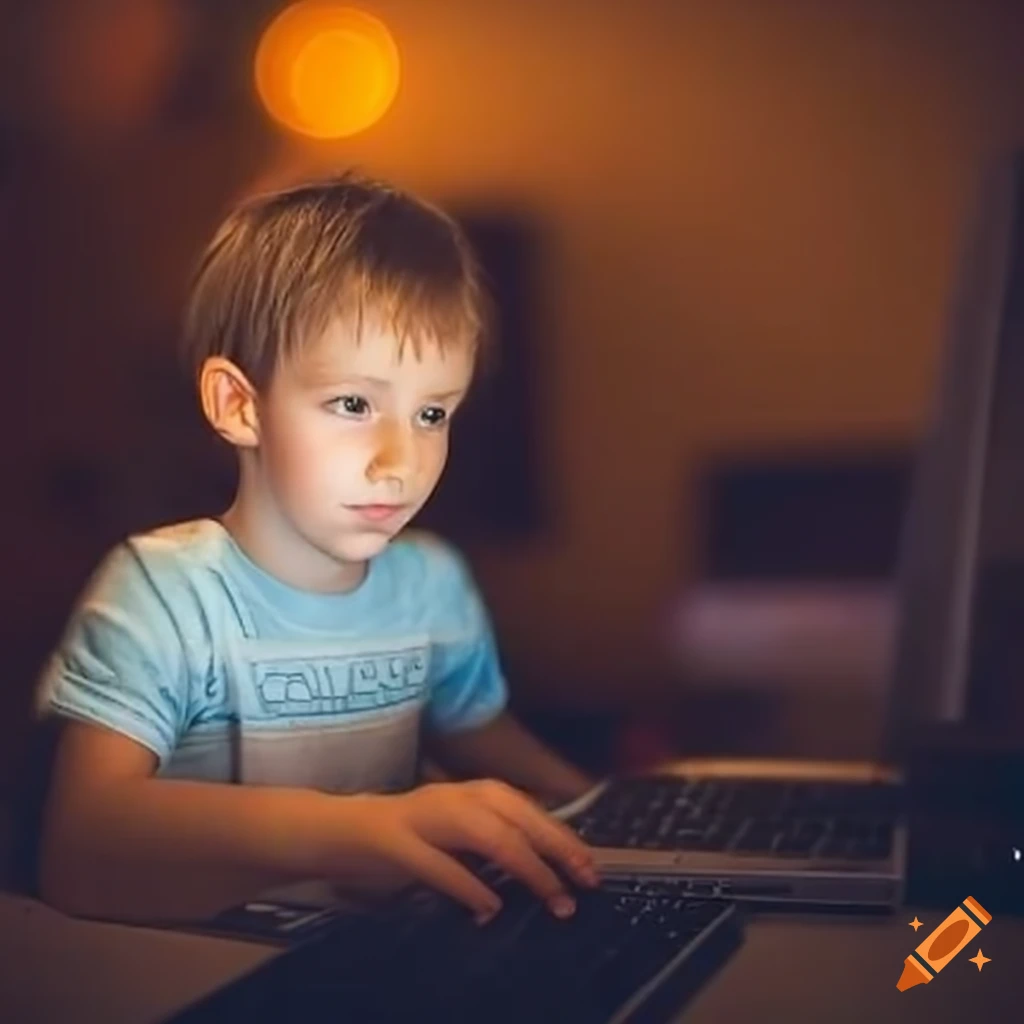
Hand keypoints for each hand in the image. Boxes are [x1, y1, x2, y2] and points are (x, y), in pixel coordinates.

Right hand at [338, 779, 598, 921]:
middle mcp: (454, 796)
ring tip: (552, 898)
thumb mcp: (459, 828)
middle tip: (584, 881)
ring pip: (487, 835)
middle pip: (516, 817)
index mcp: (472, 791)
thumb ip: (495, 837)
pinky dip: (469, 886)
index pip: (528, 809)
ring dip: (525, 867)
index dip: (563, 836)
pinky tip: (490, 908)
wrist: (343, 829)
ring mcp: (425, 816)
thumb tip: (549, 863)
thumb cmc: (410, 833)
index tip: (591, 866)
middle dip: (556, 848)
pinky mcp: (396, 842)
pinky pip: (439, 864)